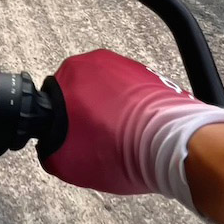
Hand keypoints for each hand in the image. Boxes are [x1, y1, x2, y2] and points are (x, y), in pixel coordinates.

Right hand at [38, 50, 223, 211]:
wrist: (173, 147)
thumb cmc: (123, 149)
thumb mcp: (67, 162)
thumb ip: (50, 150)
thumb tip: (53, 150)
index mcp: (73, 71)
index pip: (57, 97)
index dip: (63, 123)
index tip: (73, 139)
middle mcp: (100, 61)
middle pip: (85, 92)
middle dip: (89, 115)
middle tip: (97, 142)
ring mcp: (131, 67)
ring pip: (111, 94)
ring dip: (114, 114)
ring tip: (122, 142)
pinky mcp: (157, 77)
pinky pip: (137, 97)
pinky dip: (137, 114)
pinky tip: (139, 137)